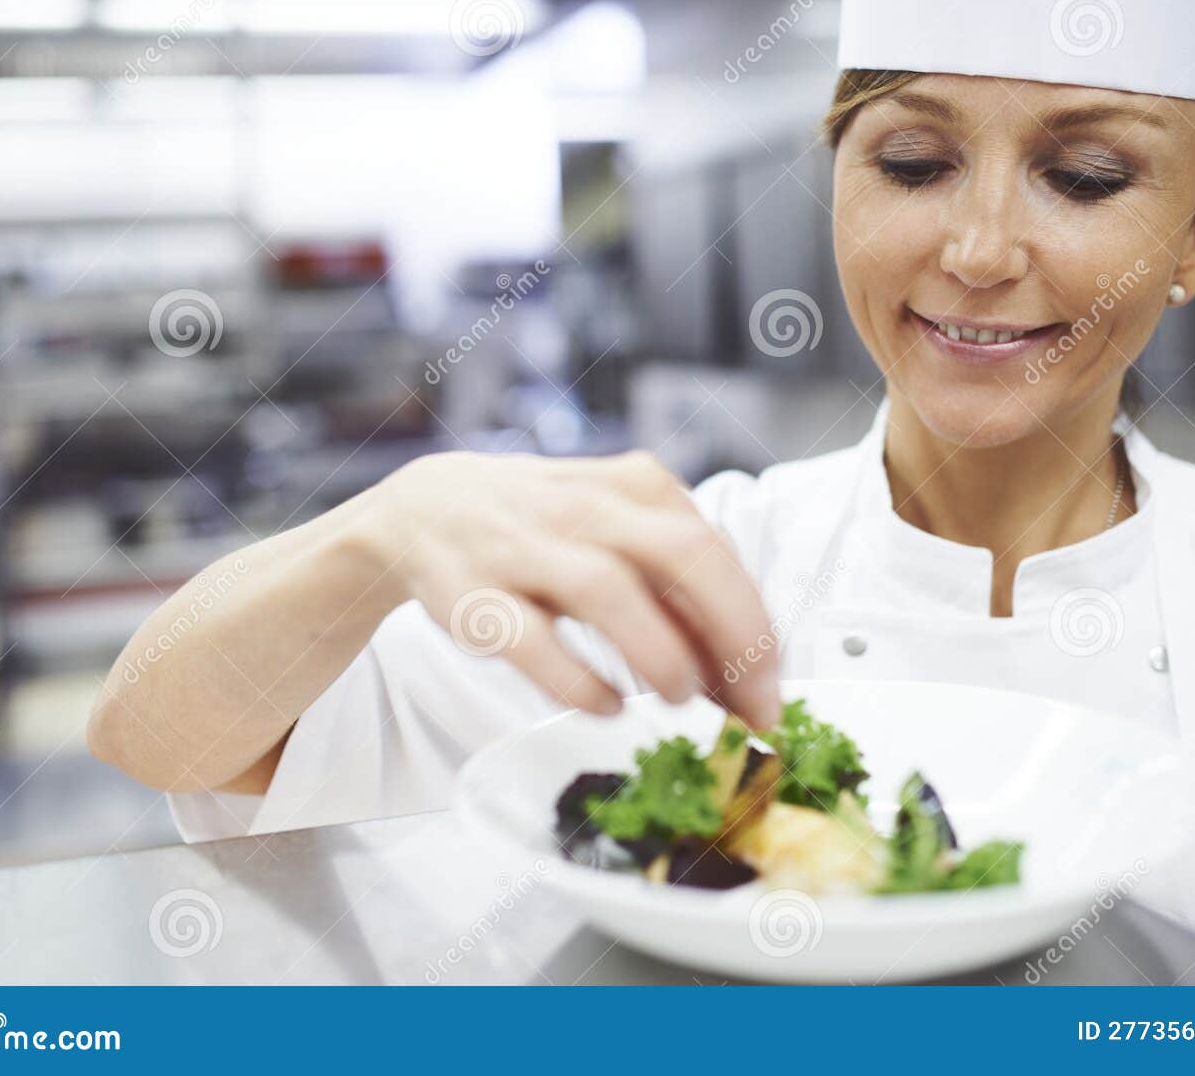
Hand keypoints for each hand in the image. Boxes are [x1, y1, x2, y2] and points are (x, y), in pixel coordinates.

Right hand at [373, 450, 780, 727]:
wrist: (426, 510)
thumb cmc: (545, 531)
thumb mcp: (617, 536)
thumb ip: (676, 593)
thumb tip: (742, 676)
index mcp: (634, 487)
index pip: (716, 551)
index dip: (755, 628)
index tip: (769, 691)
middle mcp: (584, 507)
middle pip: (681, 553)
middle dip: (731, 633)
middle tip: (747, 702)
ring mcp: (524, 547)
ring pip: (606, 590)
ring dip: (657, 651)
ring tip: (679, 698)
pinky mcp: (474, 595)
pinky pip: (531, 640)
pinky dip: (577, 680)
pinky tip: (606, 706)